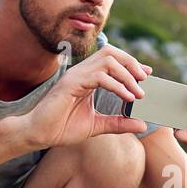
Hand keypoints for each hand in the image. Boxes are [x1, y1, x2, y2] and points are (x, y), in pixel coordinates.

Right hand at [24, 44, 151, 147]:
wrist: (38, 134)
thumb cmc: (61, 128)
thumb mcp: (96, 126)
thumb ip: (118, 123)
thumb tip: (141, 125)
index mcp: (87, 78)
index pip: (112, 60)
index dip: (131, 63)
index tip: (147, 74)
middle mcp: (81, 72)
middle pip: (111, 52)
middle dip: (131, 63)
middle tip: (144, 80)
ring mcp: (75, 75)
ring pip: (107, 61)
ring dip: (127, 75)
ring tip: (138, 93)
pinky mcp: (71, 84)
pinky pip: (99, 76)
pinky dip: (117, 85)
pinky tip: (127, 97)